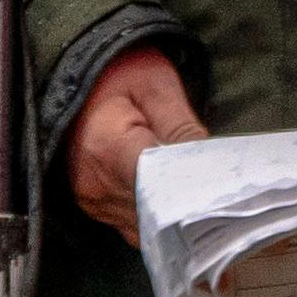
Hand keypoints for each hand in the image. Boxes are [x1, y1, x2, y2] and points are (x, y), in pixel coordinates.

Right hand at [65, 41, 206, 244]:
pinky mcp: (92, 206)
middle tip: (224, 195)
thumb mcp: (156, 85)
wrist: (71, 75)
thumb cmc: (118, 72)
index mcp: (110, 149)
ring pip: (147, 225)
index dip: (195, 190)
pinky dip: (157, 219)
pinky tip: (177, 203)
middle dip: (190, 205)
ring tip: (202, 196)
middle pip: (156, 211)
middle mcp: (95, 185)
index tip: (224, 189)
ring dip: (174, 215)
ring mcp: (91, 201)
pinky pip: (133, 225)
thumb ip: (181, 127)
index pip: (162, 187)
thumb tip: (211, 166)